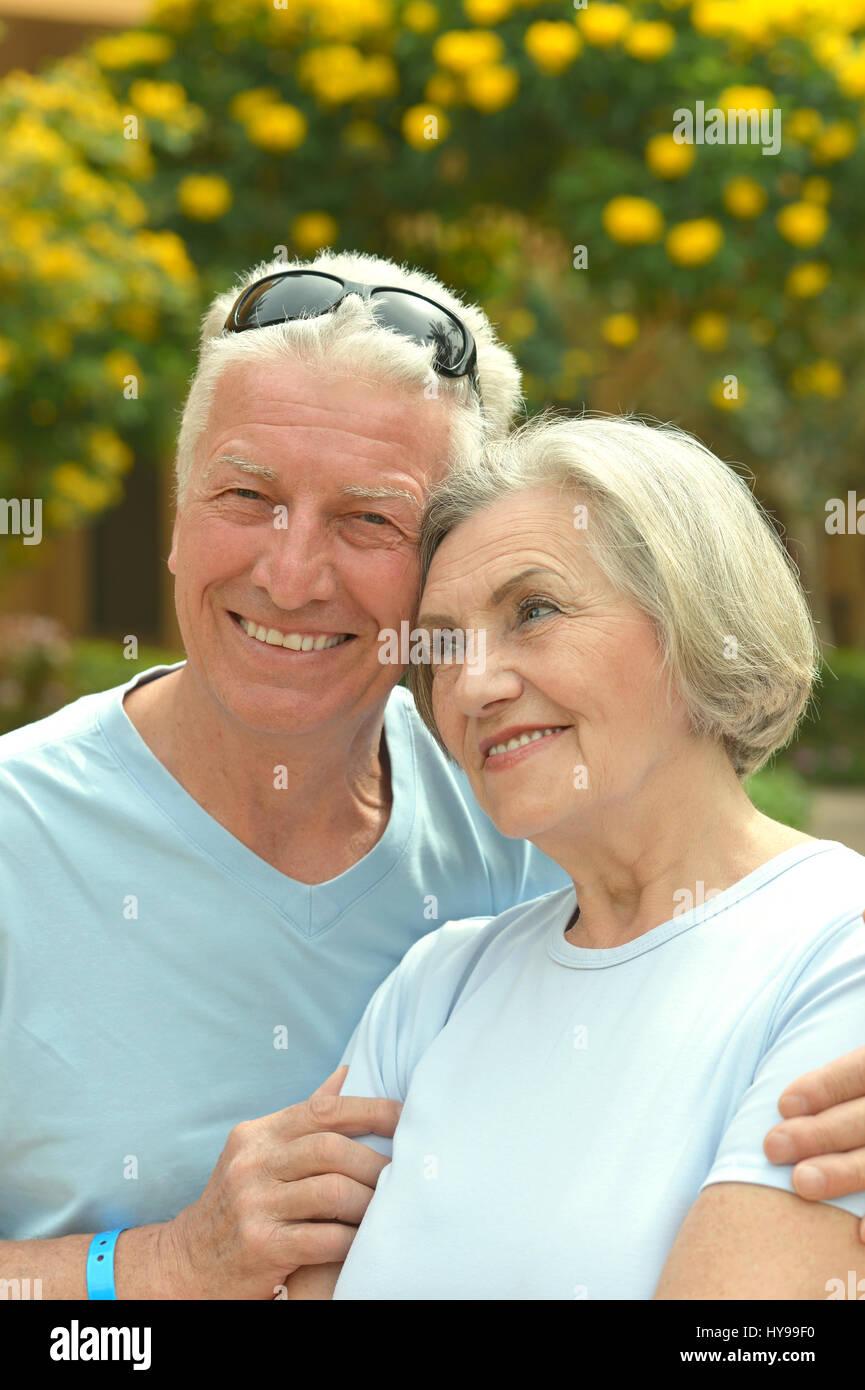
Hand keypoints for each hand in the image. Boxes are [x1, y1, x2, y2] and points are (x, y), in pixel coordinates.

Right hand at [160, 1066, 400, 1298]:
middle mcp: (252, 1163)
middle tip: (403, 1174)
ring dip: (369, 1202)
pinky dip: (353, 1239)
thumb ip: (304, 1117)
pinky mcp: (261, 1246)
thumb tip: (346, 1073)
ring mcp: (254, 1204)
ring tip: (387, 1207)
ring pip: (332, 1192)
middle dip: (375, 1162)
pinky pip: (324, 1238)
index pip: (322, 1110)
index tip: (405, 1116)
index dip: (370, 1109)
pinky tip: (364, 1240)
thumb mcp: (260, 1152)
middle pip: (331, 1149)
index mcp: (258, 1134)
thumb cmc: (239, 1202)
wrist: (188, 1261)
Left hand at [764, 1044, 864, 1241]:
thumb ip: (839, 1084)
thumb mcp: (859, 1080)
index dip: (827, 1085)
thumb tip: (786, 1105)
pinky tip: (858, 1233)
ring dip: (846, 1172)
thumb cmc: (859, 1108)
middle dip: (822, 1132)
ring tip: (801, 1184)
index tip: (784, 1105)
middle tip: (774, 1147)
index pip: (863, 1070)